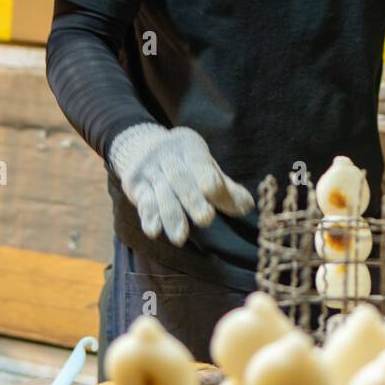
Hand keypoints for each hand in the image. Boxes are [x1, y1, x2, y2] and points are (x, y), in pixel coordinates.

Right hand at [109, 123, 254, 245]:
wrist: (140, 145)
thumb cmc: (185, 163)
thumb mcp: (204, 166)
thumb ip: (225, 187)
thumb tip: (249, 207)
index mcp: (189, 147)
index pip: (201, 164)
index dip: (210, 181)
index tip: (217, 195)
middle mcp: (167, 155)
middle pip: (180, 179)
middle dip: (193, 200)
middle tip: (206, 219)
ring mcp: (149, 169)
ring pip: (161, 194)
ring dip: (171, 216)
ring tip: (181, 239)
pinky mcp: (135, 184)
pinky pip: (143, 202)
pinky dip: (149, 217)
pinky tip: (154, 231)